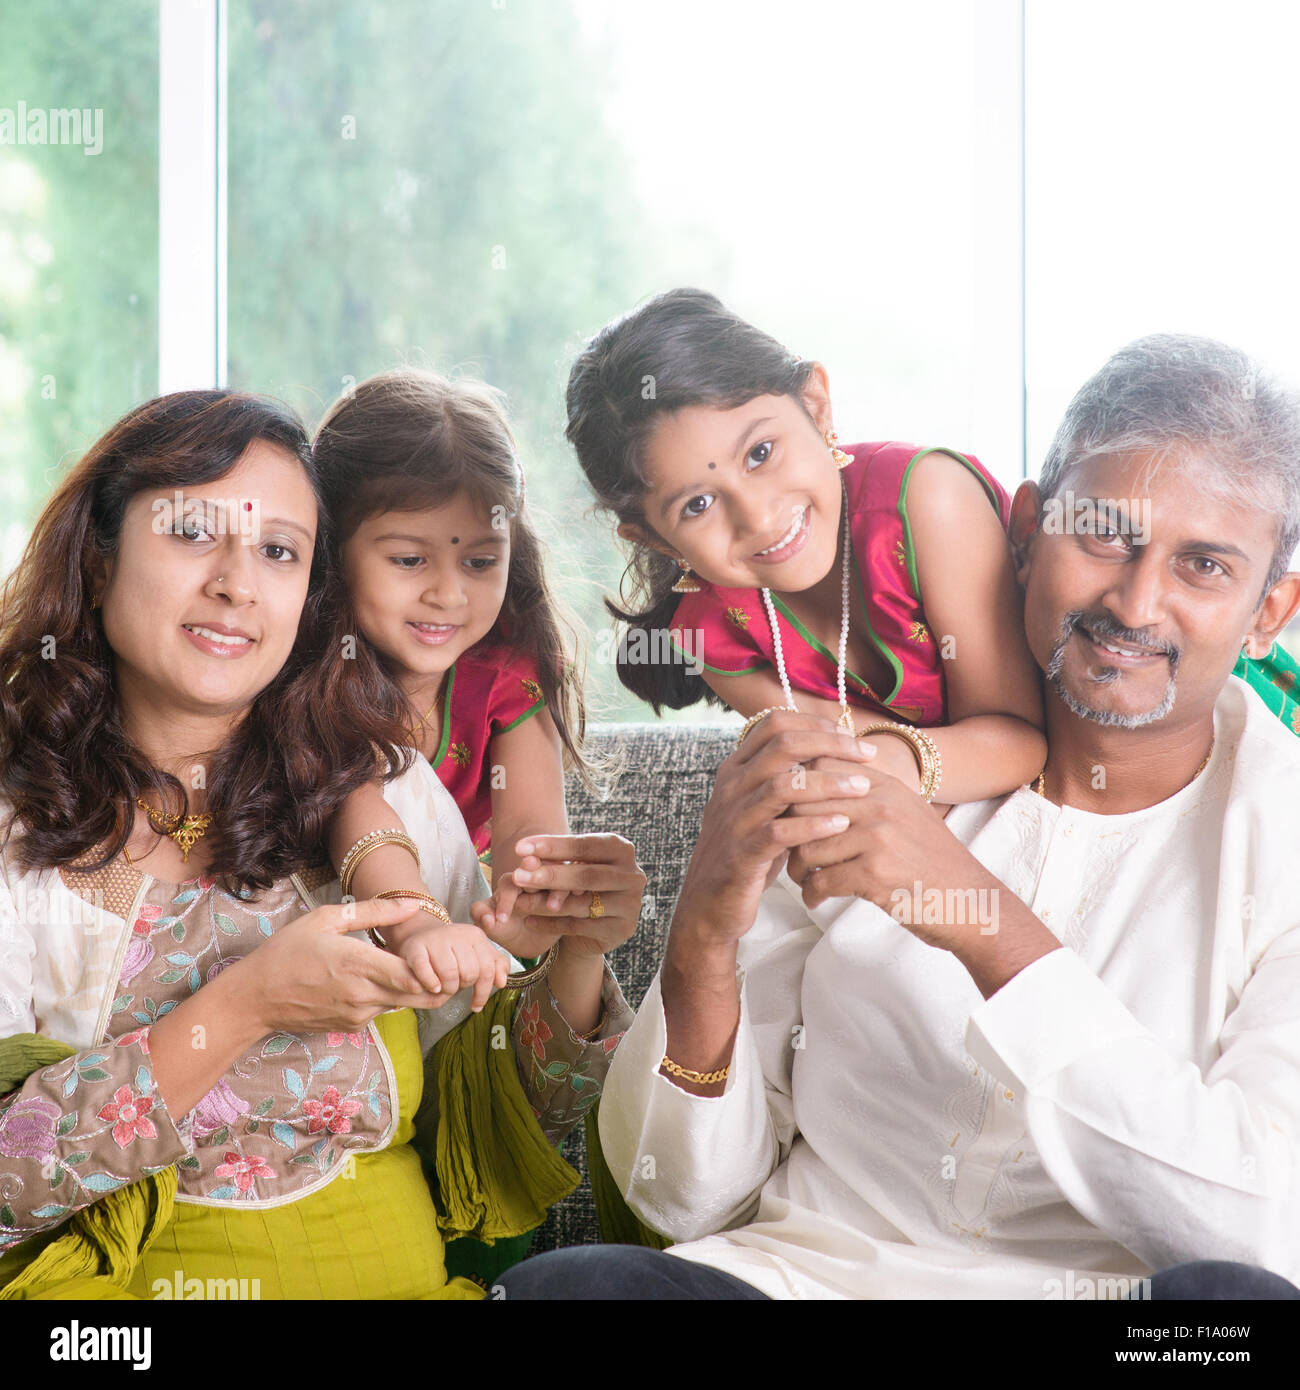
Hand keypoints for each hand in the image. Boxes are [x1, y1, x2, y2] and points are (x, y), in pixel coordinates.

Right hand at [236, 896, 445, 1036]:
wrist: (256, 997)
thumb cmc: (288, 950)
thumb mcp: (326, 918)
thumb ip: (374, 911)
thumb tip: (414, 904)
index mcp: (358, 964)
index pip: (413, 975)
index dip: (433, 967)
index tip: (436, 951)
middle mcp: (362, 994)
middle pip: (418, 996)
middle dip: (435, 982)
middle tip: (440, 963)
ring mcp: (358, 1014)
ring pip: (402, 1003)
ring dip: (411, 988)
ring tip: (406, 965)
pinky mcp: (351, 1027)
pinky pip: (381, 1011)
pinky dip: (388, 997)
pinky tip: (375, 979)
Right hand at [396, 918, 509, 1011]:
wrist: (422, 936)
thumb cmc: (452, 952)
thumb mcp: (477, 954)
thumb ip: (495, 966)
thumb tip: (502, 982)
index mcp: (475, 936)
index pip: (488, 969)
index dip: (483, 992)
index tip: (477, 1005)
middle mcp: (457, 934)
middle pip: (469, 973)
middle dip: (463, 987)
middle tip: (455, 988)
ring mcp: (436, 939)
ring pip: (450, 974)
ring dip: (447, 988)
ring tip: (443, 988)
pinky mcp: (416, 948)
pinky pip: (426, 971)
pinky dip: (431, 984)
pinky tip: (433, 987)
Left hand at [471, 833, 646, 959]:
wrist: (596, 925)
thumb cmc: (580, 885)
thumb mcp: (572, 867)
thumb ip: (555, 860)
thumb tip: (525, 858)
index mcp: (622, 850)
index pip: (585, 845)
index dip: (552, 846)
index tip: (519, 848)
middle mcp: (632, 876)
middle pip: (585, 875)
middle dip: (548, 875)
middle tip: (517, 876)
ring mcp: (630, 904)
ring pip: (581, 903)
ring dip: (545, 903)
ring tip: (518, 901)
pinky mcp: (621, 929)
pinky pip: (580, 926)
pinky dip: (551, 924)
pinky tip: (529, 921)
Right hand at [668, 710, 873, 950]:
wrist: (709, 903)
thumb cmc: (747, 852)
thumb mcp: (760, 809)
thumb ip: (783, 780)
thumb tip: (829, 752)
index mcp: (736, 769)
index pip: (774, 723)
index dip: (815, 724)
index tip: (850, 736)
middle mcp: (732, 787)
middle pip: (783, 745)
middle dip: (830, 744)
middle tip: (866, 755)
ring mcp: (735, 819)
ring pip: (782, 785)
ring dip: (828, 783)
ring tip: (862, 787)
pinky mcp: (743, 853)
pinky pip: (780, 832)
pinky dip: (813, 825)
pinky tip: (841, 825)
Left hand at [785, 755, 995, 949]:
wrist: (972, 903)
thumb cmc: (934, 863)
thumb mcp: (908, 813)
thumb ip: (871, 795)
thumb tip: (823, 781)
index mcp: (886, 786)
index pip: (821, 768)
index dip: (797, 789)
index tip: (791, 812)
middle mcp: (880, 805)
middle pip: (805, 805)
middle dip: (788, 831)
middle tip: (787, 851)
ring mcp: (878, 838)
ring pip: (807, 846)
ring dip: (797, 869)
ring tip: (802, 880)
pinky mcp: (875, 874)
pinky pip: (821, 880)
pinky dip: (812, 893)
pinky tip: (816, 899)